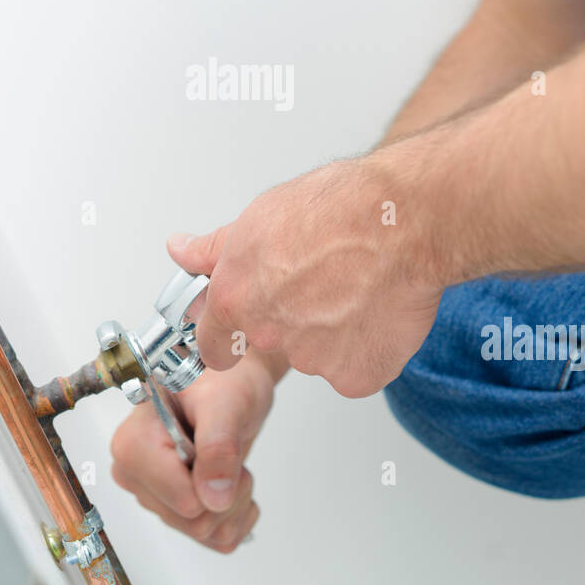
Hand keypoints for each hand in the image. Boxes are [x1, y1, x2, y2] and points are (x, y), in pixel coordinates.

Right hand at [110, 348, 277, 551]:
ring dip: (233, 500)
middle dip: (227, 491)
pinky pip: (215, 540)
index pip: (183, 501)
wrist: (229, 380)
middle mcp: (135, 476)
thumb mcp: (225, 402)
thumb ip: (218, 446)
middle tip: (228, 447)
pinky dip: (235, 514)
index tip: (216, 441)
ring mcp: (153, 496)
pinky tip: (231, 481)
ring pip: (205, 532)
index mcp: (132, 447)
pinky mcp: (174, 510)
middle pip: (193, 521)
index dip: (213, 477)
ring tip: (228, 459)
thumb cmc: (221, 379)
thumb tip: (213, 498)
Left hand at [167, 152, 443, 398]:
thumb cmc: (338, 209)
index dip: (230, 333)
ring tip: (356, 287)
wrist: (403, 220)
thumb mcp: (259, 215)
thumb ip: (213, 248)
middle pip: (271, 344)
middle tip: (320, 284)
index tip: (245, 322)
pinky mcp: (356, 375)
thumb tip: (181, 250)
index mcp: (235, 299)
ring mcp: (313, 361)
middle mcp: (267, 335)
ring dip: (331, 332)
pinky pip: (356, 370)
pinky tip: (377, 308)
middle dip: (289, 322)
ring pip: (317, 355)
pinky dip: (367, 348)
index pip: (212, 345)